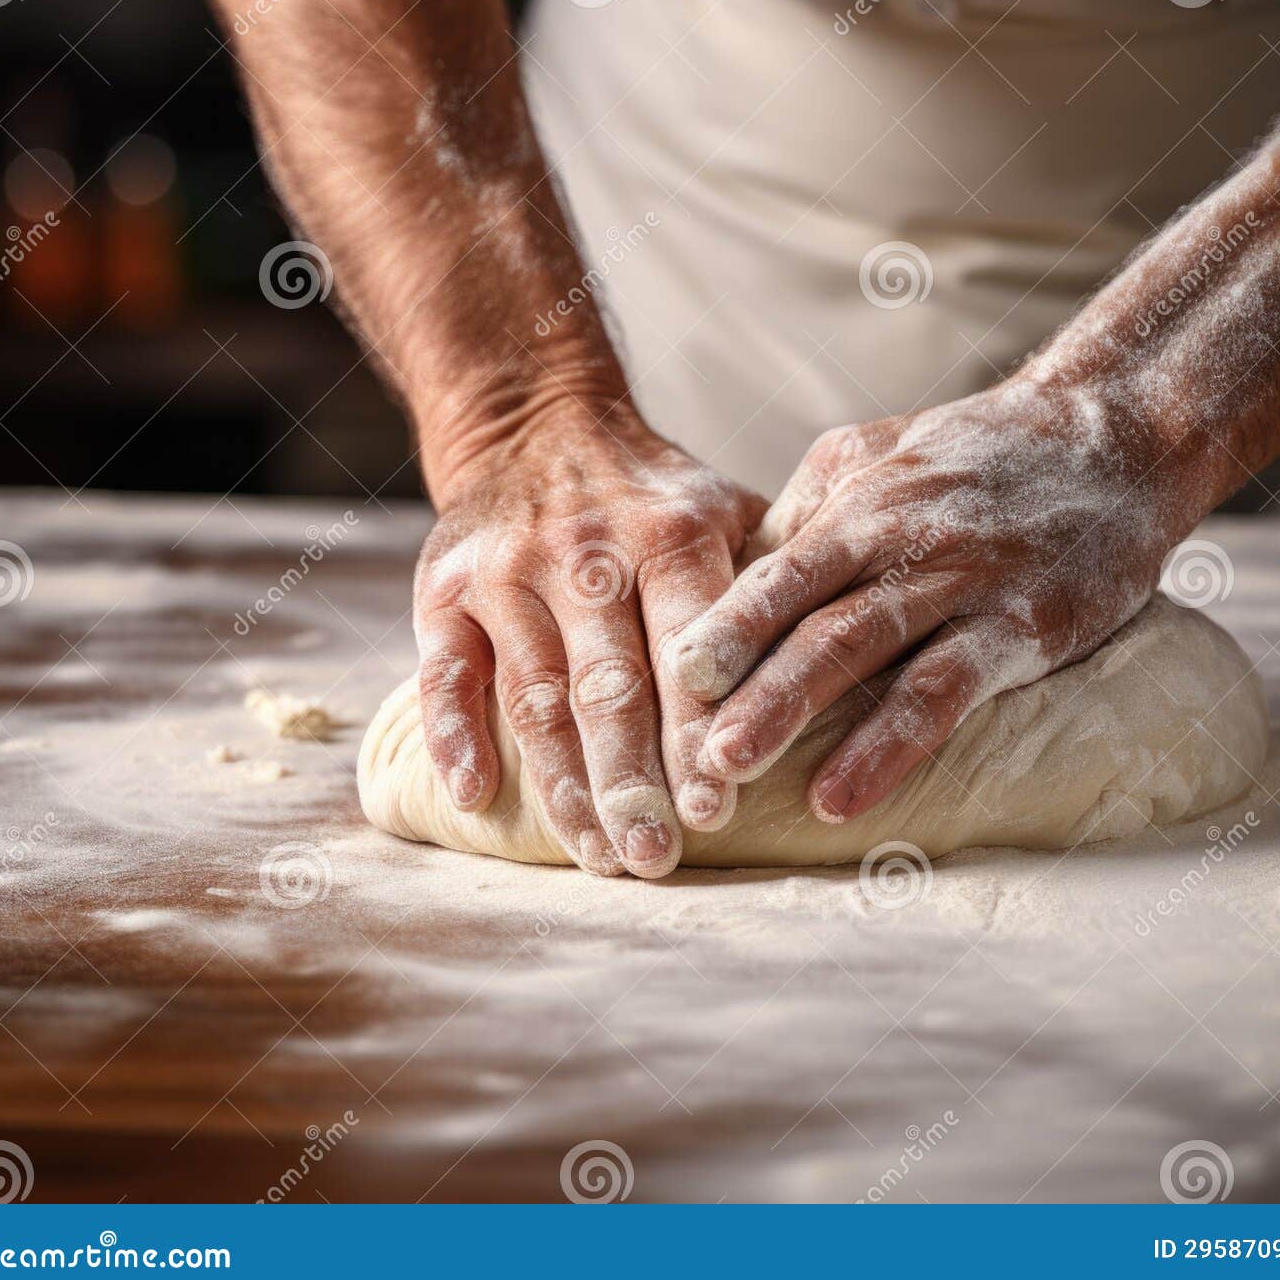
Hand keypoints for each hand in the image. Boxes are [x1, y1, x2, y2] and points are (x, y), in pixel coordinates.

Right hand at [415, 398, 764, 877]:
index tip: (719, 808)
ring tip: (596, 853)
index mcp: (669, 532)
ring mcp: (508, 571)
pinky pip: (445, 670)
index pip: (690, 646)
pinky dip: (455, 733)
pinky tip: (475, 797)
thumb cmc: (652, 493)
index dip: (700, 729)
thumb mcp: (721, 508)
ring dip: (563, 782)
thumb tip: (835, 668)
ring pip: (535, 691)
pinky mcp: (445, 588)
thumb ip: (765, 581)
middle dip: (633, 778)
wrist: (536, 422)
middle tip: (655, 857)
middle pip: (609, 684)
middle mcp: (586, 551)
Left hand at [668, 382, 1183, 823]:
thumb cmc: (973, 454)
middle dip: (740, 681)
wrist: (1111, 436)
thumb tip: (728, 586)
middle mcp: (905, 539)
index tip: (659, 676)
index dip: (718, 625)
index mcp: (860, 502)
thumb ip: (805, 517)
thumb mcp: (873, 456)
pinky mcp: (1025, 626)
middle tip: (679, 744)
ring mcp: (966, 583)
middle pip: (808, 615)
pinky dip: (892, 744)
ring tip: (734, 770)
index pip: (773, 569)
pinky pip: (949, 691)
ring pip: (867, 650)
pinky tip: (845, 793)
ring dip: (796, 711)